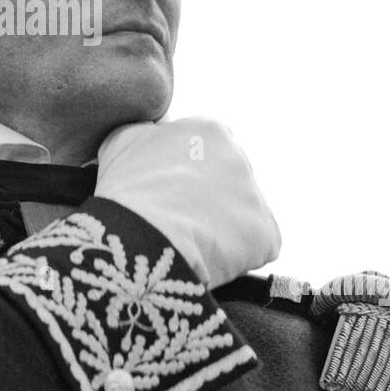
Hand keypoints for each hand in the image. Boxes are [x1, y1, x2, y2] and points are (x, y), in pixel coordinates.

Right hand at [94, 117, 280, 287]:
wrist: (143, 239)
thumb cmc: (127, 191)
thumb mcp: (122, 141)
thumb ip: (146, 131)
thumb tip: (153, 133)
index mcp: (209, 131)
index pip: (208, 148)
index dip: (188, 173)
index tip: (172, 191)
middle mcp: (239, 156)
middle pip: (229, 180)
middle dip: (210, 198)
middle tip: (180, 218)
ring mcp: (256, 196)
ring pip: (242, 213)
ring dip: (223, 226)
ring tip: (191, 242)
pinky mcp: (267, 234)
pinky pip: (257, 245)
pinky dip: (238, 256)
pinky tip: (211, 260)